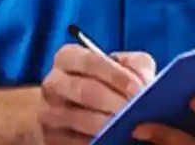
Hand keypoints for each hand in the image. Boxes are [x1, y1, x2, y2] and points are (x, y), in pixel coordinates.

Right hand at [39, 44, 155, 143]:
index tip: (140, 90)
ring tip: (131, 128)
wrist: (73, 108)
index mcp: (67, 57)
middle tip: (138, 112)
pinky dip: (98, 142)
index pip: (91, 62)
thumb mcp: (121, 66)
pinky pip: (75, 142)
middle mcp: (53, 83)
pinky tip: (116, 141)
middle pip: (84, 91)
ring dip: (108, 125)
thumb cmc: (104, 82)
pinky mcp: (51, 138)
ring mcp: (48, 112)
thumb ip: (136, 66)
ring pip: (79, 119)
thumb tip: (146, 83)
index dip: (117, 75)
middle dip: (115, 102)